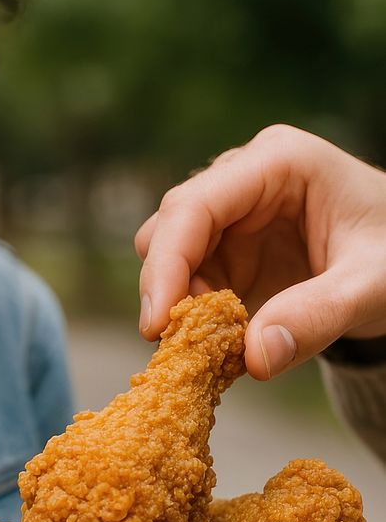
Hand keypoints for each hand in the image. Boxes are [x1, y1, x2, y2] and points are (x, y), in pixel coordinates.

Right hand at [135, 124, 385, 377]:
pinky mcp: (230, 253)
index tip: (157, 324)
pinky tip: (221, 349)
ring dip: (179, 308)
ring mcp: (233, 218)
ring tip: (211, 350)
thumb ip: (318, 316)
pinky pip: (191, 287)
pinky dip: (196, 321)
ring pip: (170, 261)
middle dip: (166, 290)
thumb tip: (254, 359)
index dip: (167, 264)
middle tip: (179, 348)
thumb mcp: (371, 285)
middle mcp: (244, 181)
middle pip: (169, 230)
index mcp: (278, 163)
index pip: (195, 205)